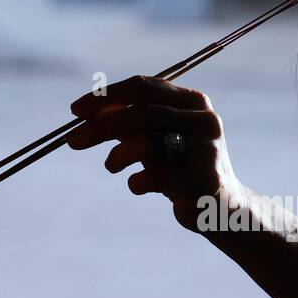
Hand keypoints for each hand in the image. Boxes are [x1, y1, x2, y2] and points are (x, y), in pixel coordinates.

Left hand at [66, 75, 246, 232]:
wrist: (223, 209)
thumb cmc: (181, 168)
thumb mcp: (156, 138)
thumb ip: (128, 122)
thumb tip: (85, 112)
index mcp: (193, 101)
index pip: (143, 87)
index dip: (106, 96)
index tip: (75, 111)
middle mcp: (203, 120)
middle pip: (142, 113)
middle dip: (101, 126)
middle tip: (73, 141)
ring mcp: (207, 150)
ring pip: (147, 143)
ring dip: (117, 156)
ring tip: (111, 166)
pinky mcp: (204, 180)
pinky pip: (155, 177)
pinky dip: (135, 182)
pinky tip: (137, 185)